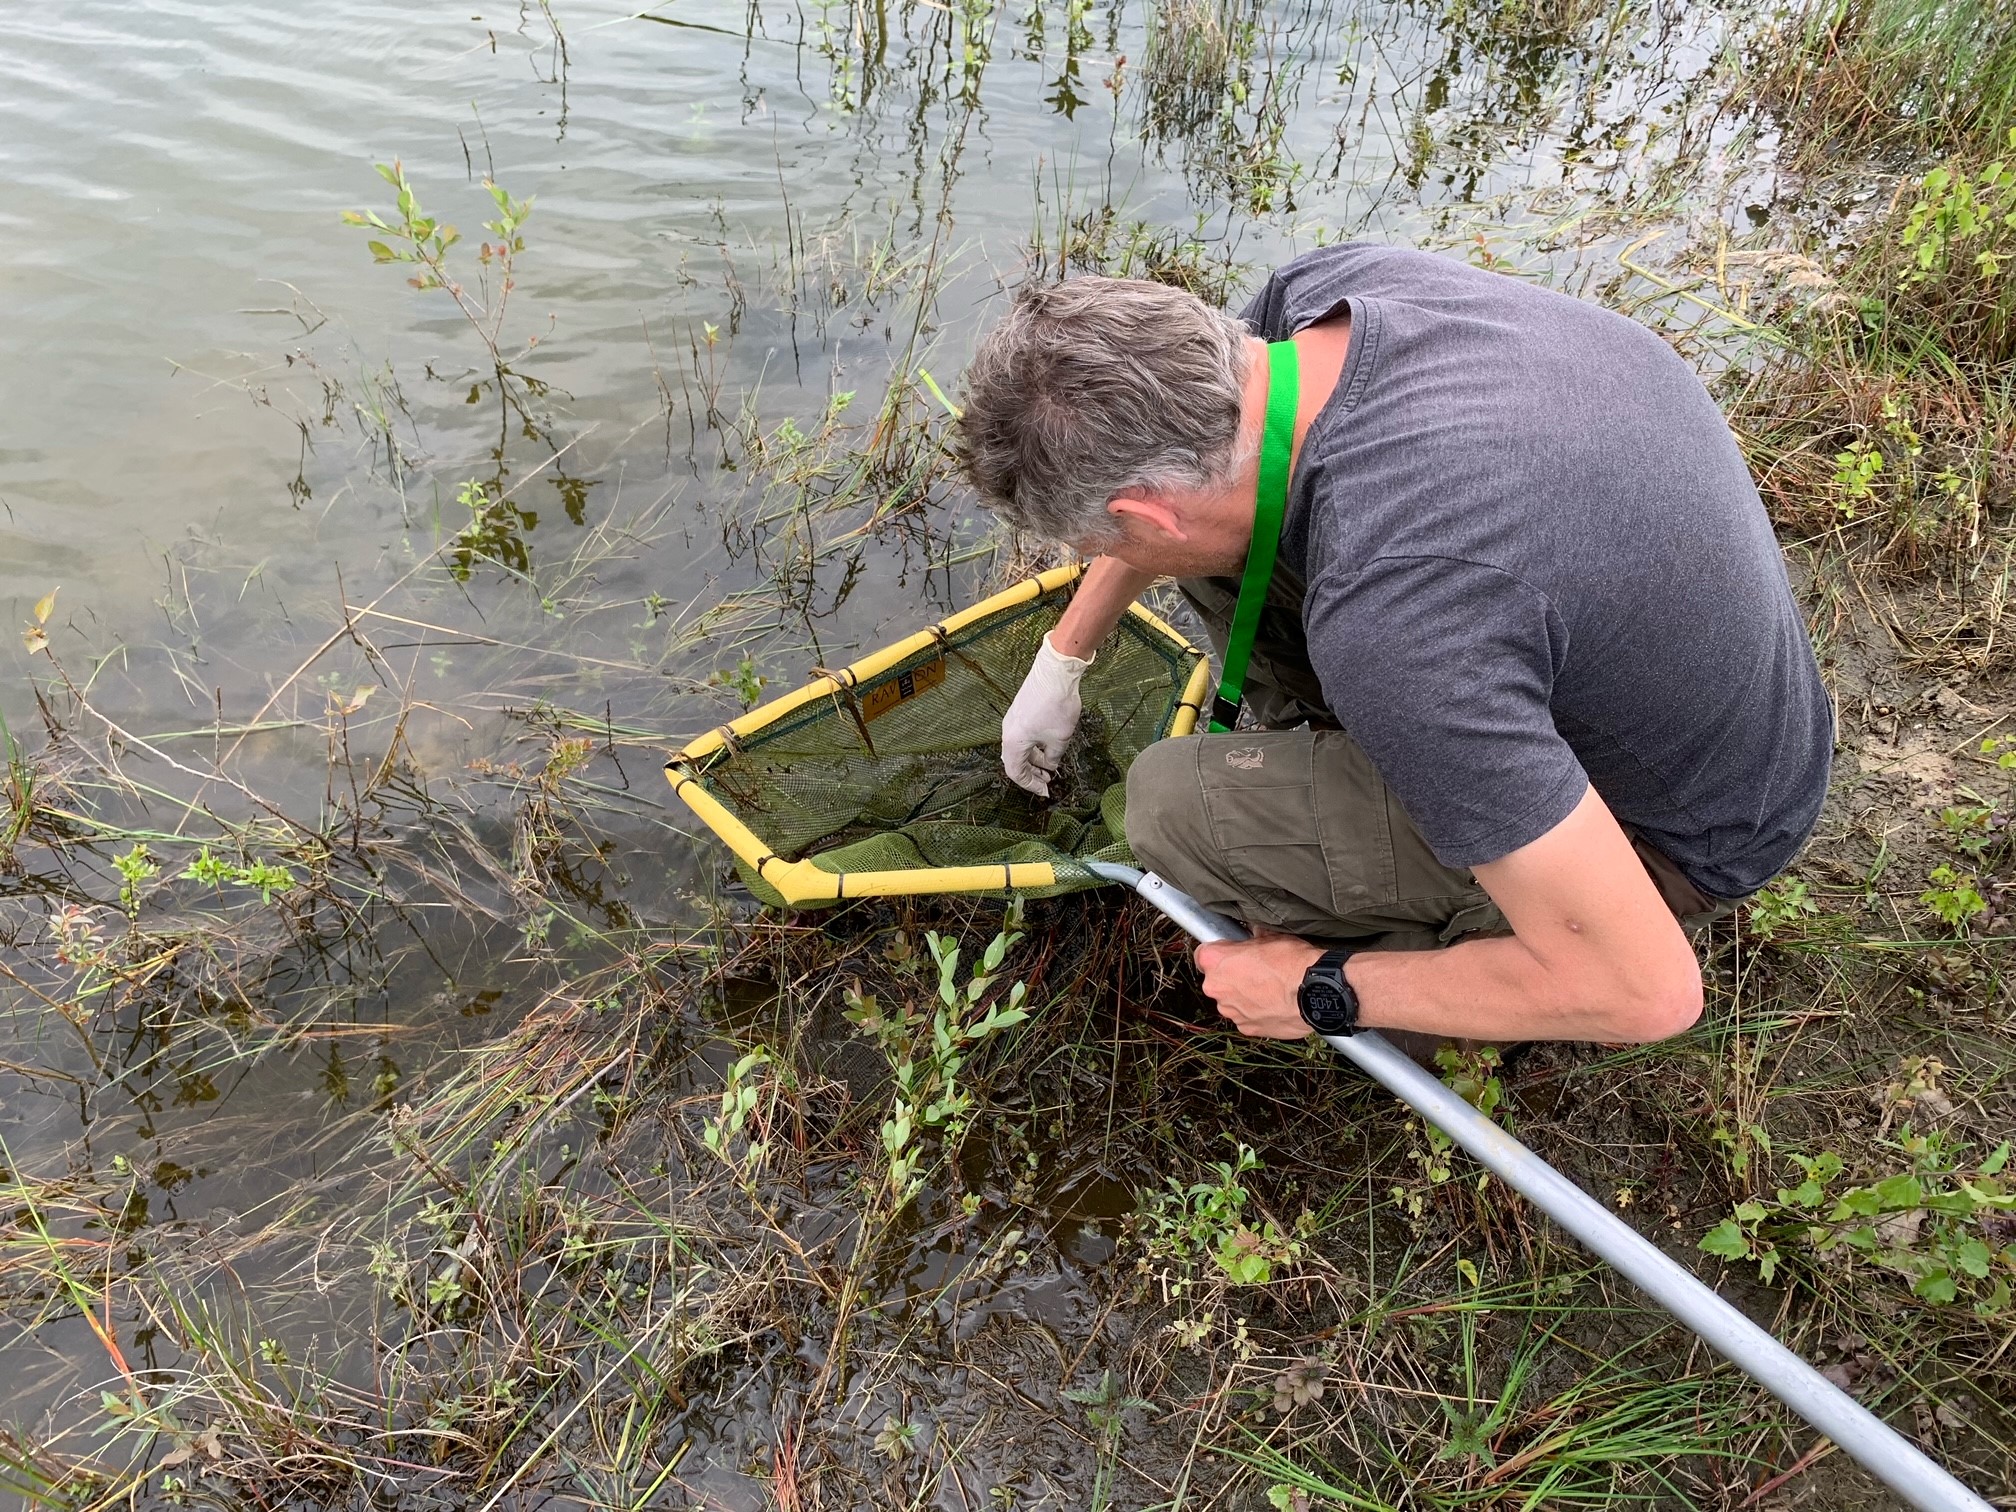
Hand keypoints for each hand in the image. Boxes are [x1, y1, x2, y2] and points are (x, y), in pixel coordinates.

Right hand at [1001, 633, 1091, 795]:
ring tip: (1051, 764)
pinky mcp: (1020, 710)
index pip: (1016, 772)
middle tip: (1048, 780)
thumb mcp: (1059, 739)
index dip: (1030, 784)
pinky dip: (1034, 746)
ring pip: (1020, 748)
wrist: (1055, 673)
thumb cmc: (1056, 707)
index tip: (1046, 790)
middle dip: (1032, 773)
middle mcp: (1008, 731)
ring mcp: (1013, 719)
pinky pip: (1023, 735)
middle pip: (1015, 761)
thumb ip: (1053, 757)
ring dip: (1034, 759)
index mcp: (1013, 742)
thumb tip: (1051, 765)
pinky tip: (1049, 746)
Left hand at [1195, 936, 1323, 1038]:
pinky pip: (1246, 1016)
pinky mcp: (1246, 1028)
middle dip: (1232, 975)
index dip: (1219, 952)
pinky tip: (1273, 1003)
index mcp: (1215, 961)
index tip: (1230, 952)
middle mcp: (1216, 987)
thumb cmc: (1292, 963)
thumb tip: (1255, 935)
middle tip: (1256, 969)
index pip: (1202, 954)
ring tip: (1269, 988)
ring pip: (1231, 1000)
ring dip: (1244, 995)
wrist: (1314, 992)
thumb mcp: (1270, 937)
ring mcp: (1230, 1010)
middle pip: (1217, 979)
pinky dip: (1256, 1011)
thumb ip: (1253, 939)